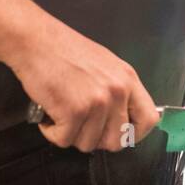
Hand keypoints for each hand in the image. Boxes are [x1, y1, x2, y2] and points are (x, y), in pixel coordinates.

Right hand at [9, 17, 159, 152]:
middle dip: (95, 138)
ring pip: (88, 144)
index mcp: (128, 79)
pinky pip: (64, 140)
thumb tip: (123, 118)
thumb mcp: (105, 65)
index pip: (148, 120)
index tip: (119, 134)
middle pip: (117, 141)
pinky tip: (50, 113)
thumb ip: (119, 90)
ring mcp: (97, 102)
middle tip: (80, 124)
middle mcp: (117, 92)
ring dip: (70, 133)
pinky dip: (52, 132)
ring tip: (62, 112)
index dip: (134, 134)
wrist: (36, 40)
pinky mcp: (74, 111)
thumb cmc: (64, 50)